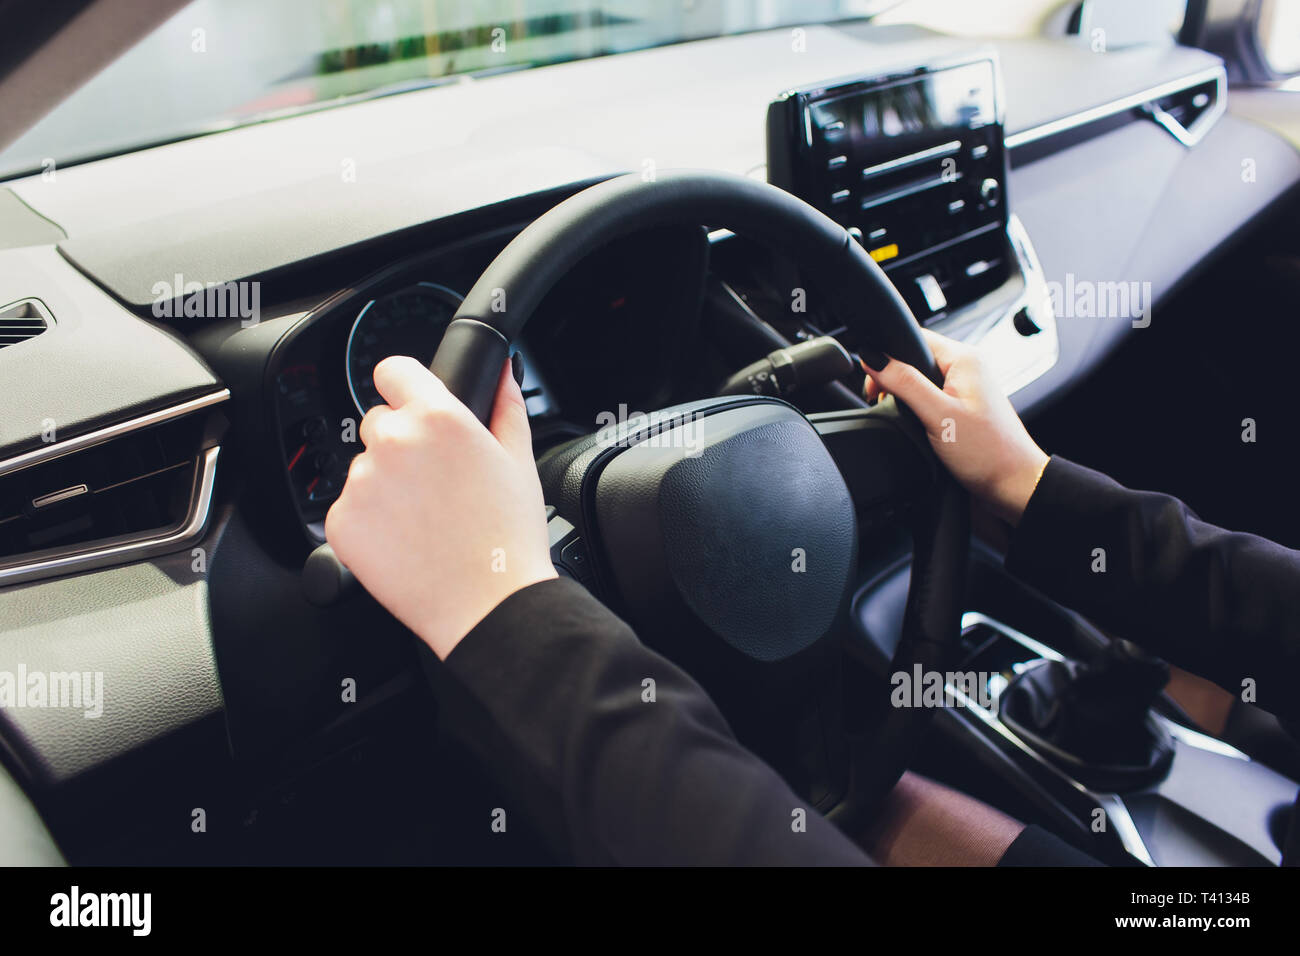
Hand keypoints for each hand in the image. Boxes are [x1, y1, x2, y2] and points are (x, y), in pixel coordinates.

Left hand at [325, 355, 555, 658]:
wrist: (488, 602)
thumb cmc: (507, 536)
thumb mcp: (518, 460)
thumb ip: (504, 405)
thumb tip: (502, 371)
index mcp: (437, 417)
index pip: (392, 370)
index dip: (403, 387)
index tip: (409, 403)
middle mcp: (393, 442)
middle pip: (379, 422)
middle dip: (402, 445)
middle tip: (434, 484)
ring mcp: (362, 483)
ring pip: (365, 468)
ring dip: (386, 485)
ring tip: (424, 519)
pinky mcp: (342, 521)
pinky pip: (350, 507)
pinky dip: (371, 521)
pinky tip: (406, 540)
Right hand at [862, 329, 1048, 524]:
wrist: (1013, 485)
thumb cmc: (988, 453)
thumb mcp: (938, 415)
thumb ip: (905, 383)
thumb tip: (874, 358)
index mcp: (965, 358)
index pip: (914, 337)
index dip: (887, 356)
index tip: (874, 383)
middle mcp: (968, 367)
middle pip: (915, 357)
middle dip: (893, 378)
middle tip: (882, 402)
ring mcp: (966, 387)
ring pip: (921, 379)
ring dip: (905, 395)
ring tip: (903, 416)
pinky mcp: (963, 406)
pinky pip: (931, 396)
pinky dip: (917, 408)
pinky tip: (917, 424)